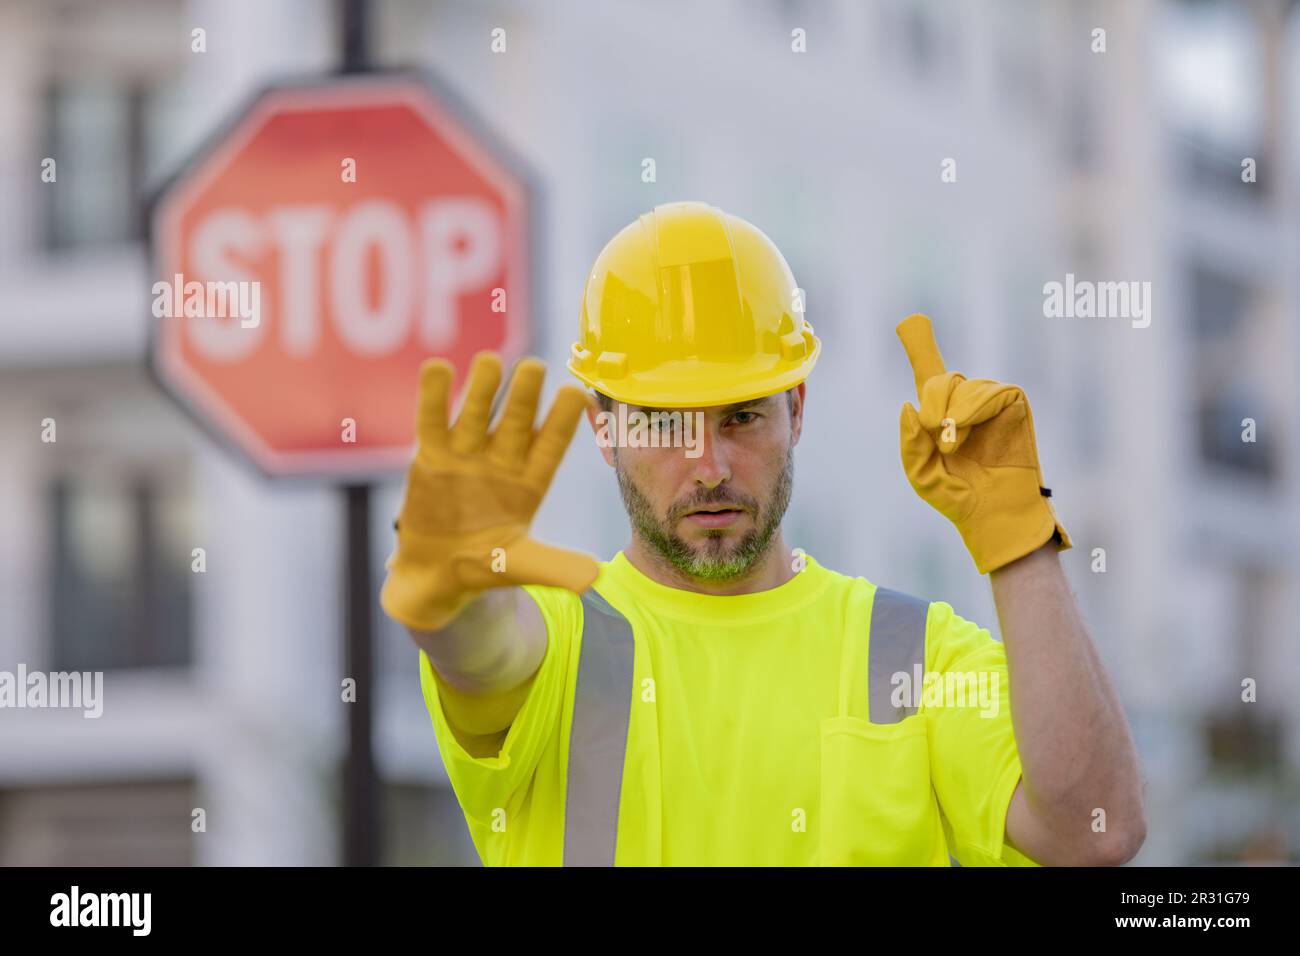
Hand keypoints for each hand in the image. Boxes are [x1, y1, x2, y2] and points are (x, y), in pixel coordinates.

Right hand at [379, 351, 599, 630]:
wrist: (437, 573)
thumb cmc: (485, 566)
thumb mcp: (519, 565)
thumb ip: (554, 567)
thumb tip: (594, 579)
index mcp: (531, 481)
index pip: (552, 445)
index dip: (564, 421)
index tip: (577, 395)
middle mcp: (503, 460)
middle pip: (518, 420)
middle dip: (526, 395)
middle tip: (534, 367)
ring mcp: (467, 454)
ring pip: (478, 412)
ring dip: (484, 388)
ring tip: (490, 363)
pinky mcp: (431, 455)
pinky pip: (433, 420)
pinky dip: (434, 395)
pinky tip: (438, 368)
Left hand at [896, 314, 1070, 573]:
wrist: (993, 514)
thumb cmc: (957, 497)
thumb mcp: (921, 473)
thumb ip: (910, 441)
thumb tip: (908, 404)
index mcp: (939, 416)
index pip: (929, 374)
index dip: (920, 347)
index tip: (909, 322)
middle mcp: (963, 405)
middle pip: (941, 378)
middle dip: (933, 401)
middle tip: (937, 433)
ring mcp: (989, 404)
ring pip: (965, 385)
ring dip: (953, 410)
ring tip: (954, 443)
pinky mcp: (1014, 406)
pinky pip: (992, 391)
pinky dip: (974, 406)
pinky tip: (966, 428)